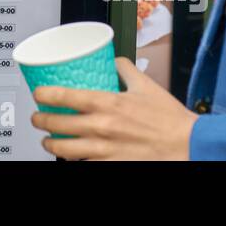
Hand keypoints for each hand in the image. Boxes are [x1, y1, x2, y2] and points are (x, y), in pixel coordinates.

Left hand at [31, 57, 197, 159]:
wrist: (188, 146)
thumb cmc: (169, 119)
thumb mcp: (146, 85)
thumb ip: (126, 69)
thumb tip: (114, 60)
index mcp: (107, 103)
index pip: (63, 96)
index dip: (44, 94)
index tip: (38, 94)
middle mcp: (101, 127)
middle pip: (57, 124)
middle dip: (41, 121)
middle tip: (37, 118)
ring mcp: (104, 150)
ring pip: (64, 150)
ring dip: (51, 145)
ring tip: (48, 141)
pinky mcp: (110, 166)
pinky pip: (83, 164)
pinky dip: (73, 160)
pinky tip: (71, 156)